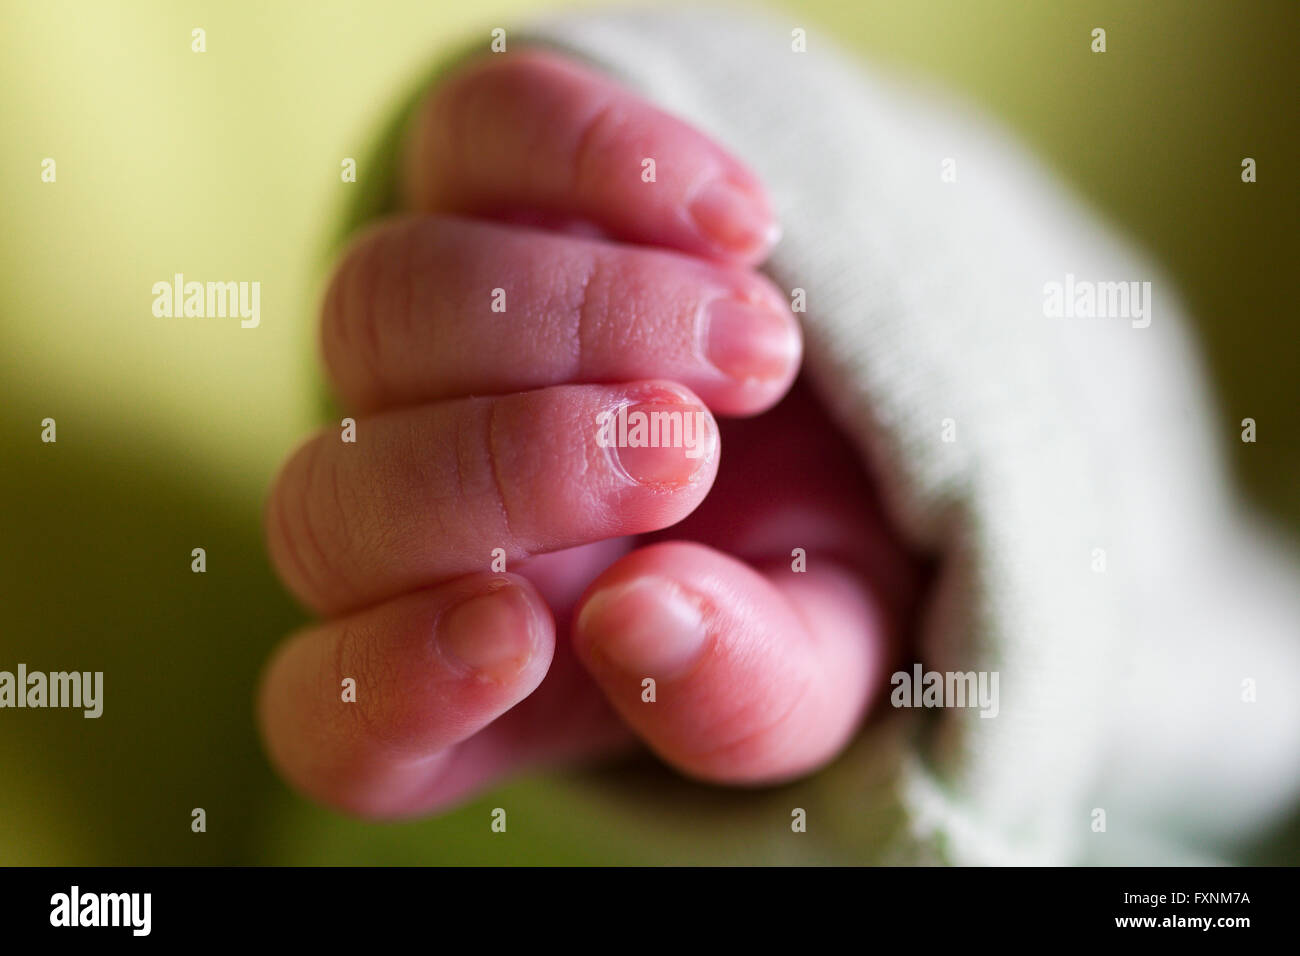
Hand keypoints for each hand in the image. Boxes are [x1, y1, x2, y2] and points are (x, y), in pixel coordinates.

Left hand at [259, 50, 919, 816]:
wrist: (847, 430)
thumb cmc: (806, 574)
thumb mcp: (816, 663)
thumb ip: (741, 691)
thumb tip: (639, 615)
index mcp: (466, 675)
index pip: (330, 720)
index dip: (387, 684)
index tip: (516, 636)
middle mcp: (404, 515)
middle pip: (331, 506)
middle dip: (514, 468)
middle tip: (687, 454)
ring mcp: (424, 342)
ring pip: (388, 304)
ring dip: (588, 318)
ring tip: (760, 352)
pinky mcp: (482, 189)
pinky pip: (480, 135)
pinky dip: (607, 165)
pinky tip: (739, 227)